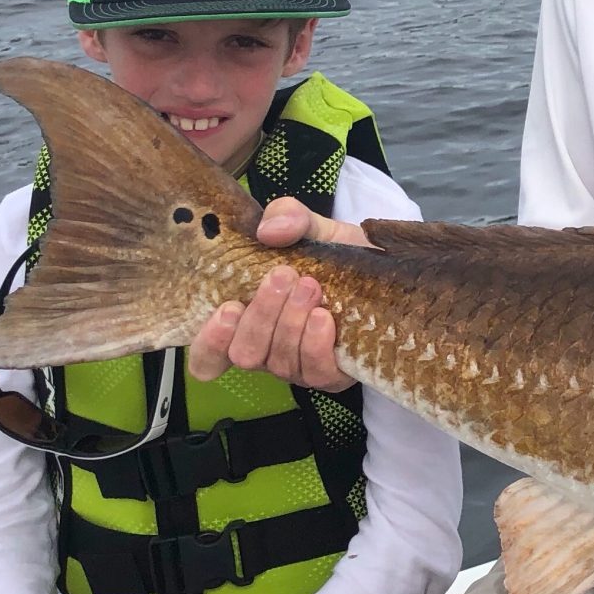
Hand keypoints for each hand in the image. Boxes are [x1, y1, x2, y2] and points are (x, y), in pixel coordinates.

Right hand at [186, 196, 367, 390]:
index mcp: (248, 321)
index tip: (228, 308)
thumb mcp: (313, 228)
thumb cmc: (336, 255)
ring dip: (290, 323)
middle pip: (244, 354)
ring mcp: (298, 366)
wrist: (385, 270)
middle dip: (261, 314)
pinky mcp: (331, 375)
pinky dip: (315, 344)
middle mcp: (267, 349)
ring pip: (277, 362)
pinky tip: (324, 317)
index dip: (209, 341)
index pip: (208, 355)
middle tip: (283, 275)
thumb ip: (289, 217)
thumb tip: (269, 230)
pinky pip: (314, 372)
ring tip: (311, 286)